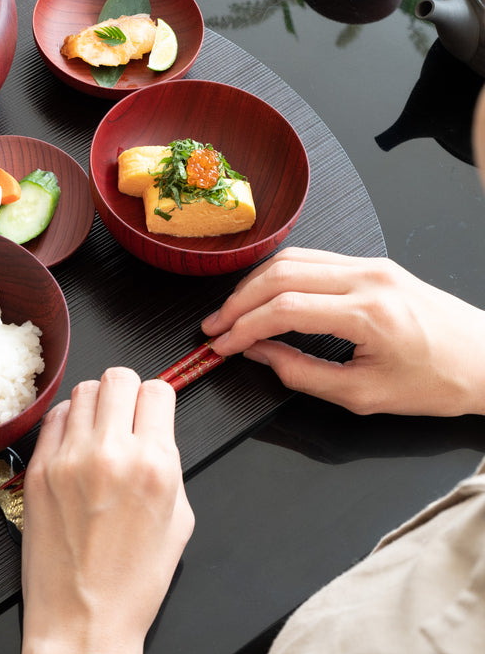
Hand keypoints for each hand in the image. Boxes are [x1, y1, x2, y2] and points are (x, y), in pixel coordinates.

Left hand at [16, 368, 193, 653]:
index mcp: (155, 466)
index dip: (156, 400)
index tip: (151, 412)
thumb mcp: (179, 521)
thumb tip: (155, 429)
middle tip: (125, 415)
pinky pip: (53, 418)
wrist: (83, 620)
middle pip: (118, 377)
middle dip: (127, 392)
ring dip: (96, 403)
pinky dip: (67, 423)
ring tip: (99, 431)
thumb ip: (169, 464)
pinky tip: (74, 446)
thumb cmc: (133, 583)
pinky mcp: (38, 469)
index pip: (157, 390)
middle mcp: (111, 454)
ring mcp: (69, 459)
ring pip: (83, 389)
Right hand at [201, 247, 484, 416]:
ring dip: (253, 284)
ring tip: (232, 311)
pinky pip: (312, 258)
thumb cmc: (437, 382)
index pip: (285, 309)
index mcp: (370, 314)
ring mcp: (371, 265)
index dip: (244, 327)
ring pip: (291, 259)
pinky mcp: (372, 263)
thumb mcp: (364, 395)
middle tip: (215, 327)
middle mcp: (368, 278)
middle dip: (238, 302)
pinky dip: (278, 275)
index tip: (222, 344)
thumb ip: (301, 374)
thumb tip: (257, 354)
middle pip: (280, 275)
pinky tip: (263, 295)